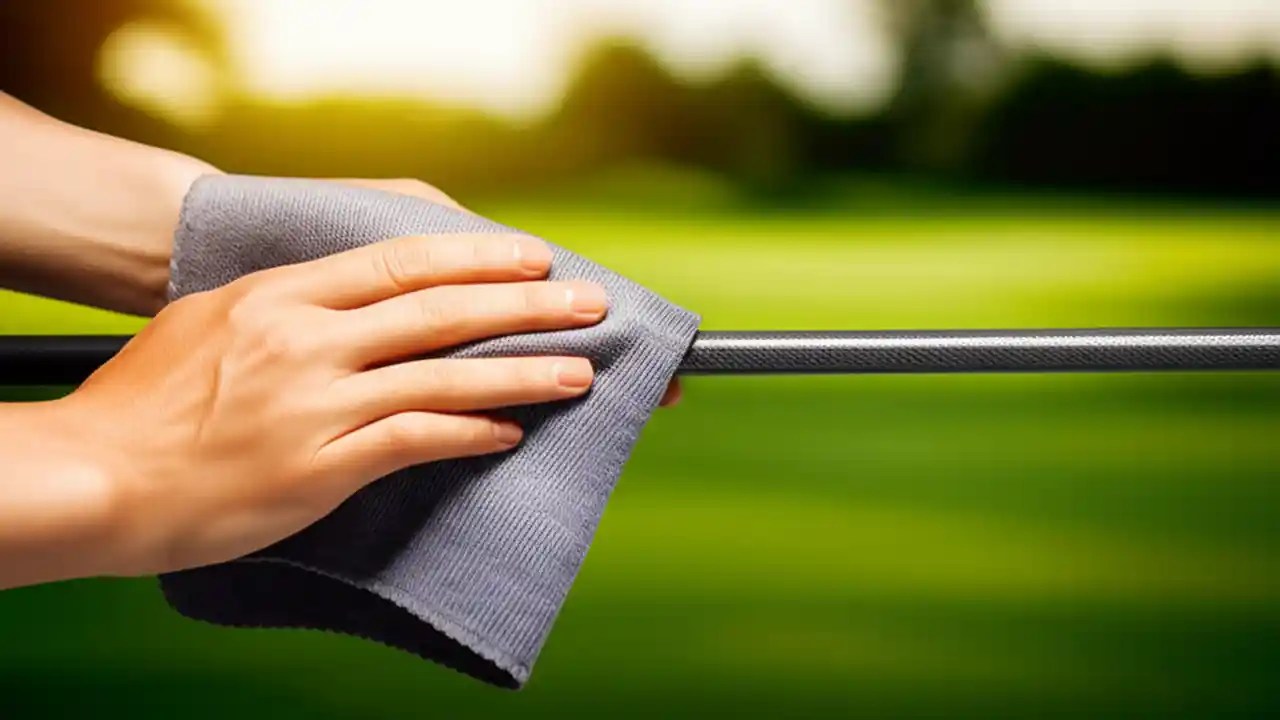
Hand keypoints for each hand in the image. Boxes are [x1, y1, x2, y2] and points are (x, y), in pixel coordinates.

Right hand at [50, 232, 608, 575]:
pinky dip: (470, 434)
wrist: (96, 475)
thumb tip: (356, 295)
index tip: (535, 257)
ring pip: (444, 376)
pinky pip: (415, 442)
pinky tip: (509, 434)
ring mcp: (317, 404)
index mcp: (283, 294)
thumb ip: (289, 301)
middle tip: (589, 302)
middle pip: (441, 312)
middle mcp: (308, 340)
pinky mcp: (321, 467)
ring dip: (520, 373)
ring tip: (578, 373)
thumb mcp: (214, 317)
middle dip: (525, 304)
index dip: (477, 258)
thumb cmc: (148, 399)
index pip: (402, 262)